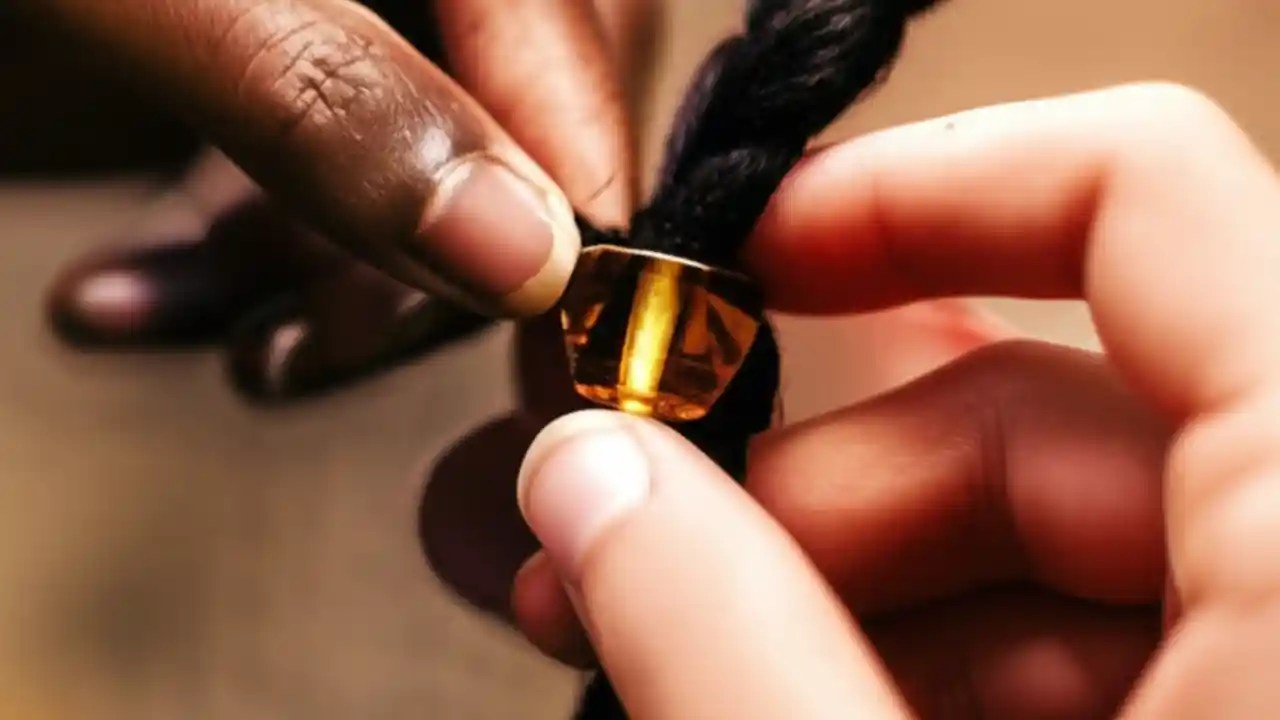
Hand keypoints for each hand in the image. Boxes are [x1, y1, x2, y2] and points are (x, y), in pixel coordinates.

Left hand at [38, 0, 653, 398]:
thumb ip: (328, 95)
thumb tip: (530, 257)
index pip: (572, 19)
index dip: (580, 172)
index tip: (570, 327)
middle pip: (503, 118)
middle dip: (415, 261)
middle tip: (310, 355)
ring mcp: (331, 24)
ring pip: (398, 182)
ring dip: (297, 288)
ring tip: (188, 347)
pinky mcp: (256, 84)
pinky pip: (293, 197)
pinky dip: (218, 279)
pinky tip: (114, 310)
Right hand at [508, 83, 1279, 717]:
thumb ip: (724, 636)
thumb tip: (589, 485)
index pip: (1148, 195)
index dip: (913, 195)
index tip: (750, 262)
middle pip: (1061, 400)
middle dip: (819, 474)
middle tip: (644, 541)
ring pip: (1076, 532)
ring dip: (858, 580)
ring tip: (685, 643)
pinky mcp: (1271, 712)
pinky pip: (1121, 629)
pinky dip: (946, 657)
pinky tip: (807, 692)